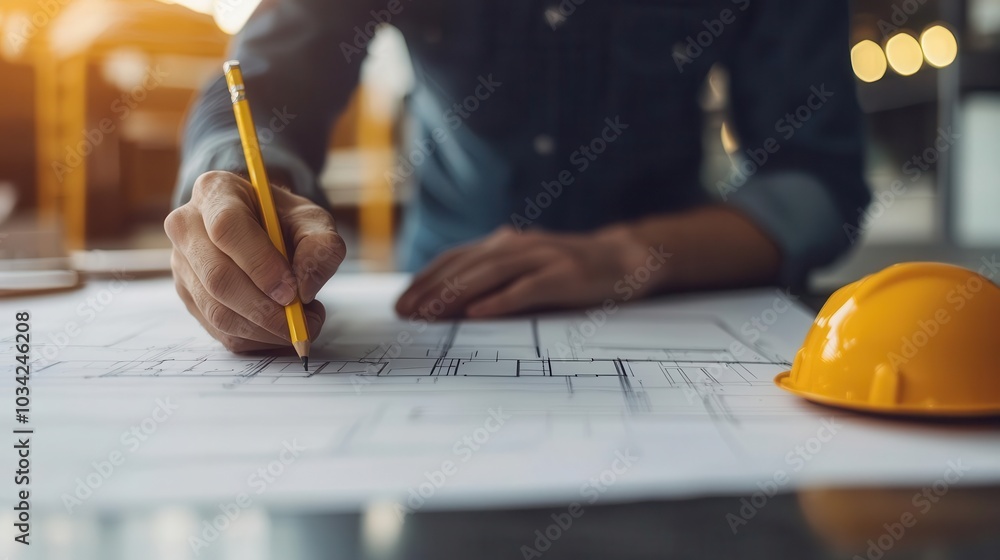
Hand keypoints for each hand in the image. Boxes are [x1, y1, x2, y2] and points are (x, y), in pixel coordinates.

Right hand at [165, 171, 346, 351]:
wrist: (263, 229)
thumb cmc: (285, 222)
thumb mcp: (313, 221)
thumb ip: (321, 247)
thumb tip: (305, 288)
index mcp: (215, 192)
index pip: (227, 228)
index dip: (261, 264)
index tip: (293, 291)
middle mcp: (186, 226)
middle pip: (218, 277)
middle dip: (266, 309)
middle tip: (302, 319)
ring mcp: (182, 264)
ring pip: (217, 311)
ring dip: (265, 329)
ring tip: (300, 322)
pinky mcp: (188, 296)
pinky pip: (219, 330)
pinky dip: (256, 339)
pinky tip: (281, 328)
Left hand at [395, 226, 669, 318]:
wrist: (626, 260)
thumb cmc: (570, 273)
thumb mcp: (527, 272)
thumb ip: (494, 283)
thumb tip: (451, 309)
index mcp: (504, 244)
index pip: (454, 259)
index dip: (425, 279)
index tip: (401, 303)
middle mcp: (518, 245)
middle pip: (465, 266)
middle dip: (430, 290)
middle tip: (404, 314)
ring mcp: (542, 258)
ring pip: (489, 274)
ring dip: (454, 295)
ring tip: (429, 314)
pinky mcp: (564, 276)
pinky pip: (527, 288)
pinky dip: (500, 300)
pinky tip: (477, 314)